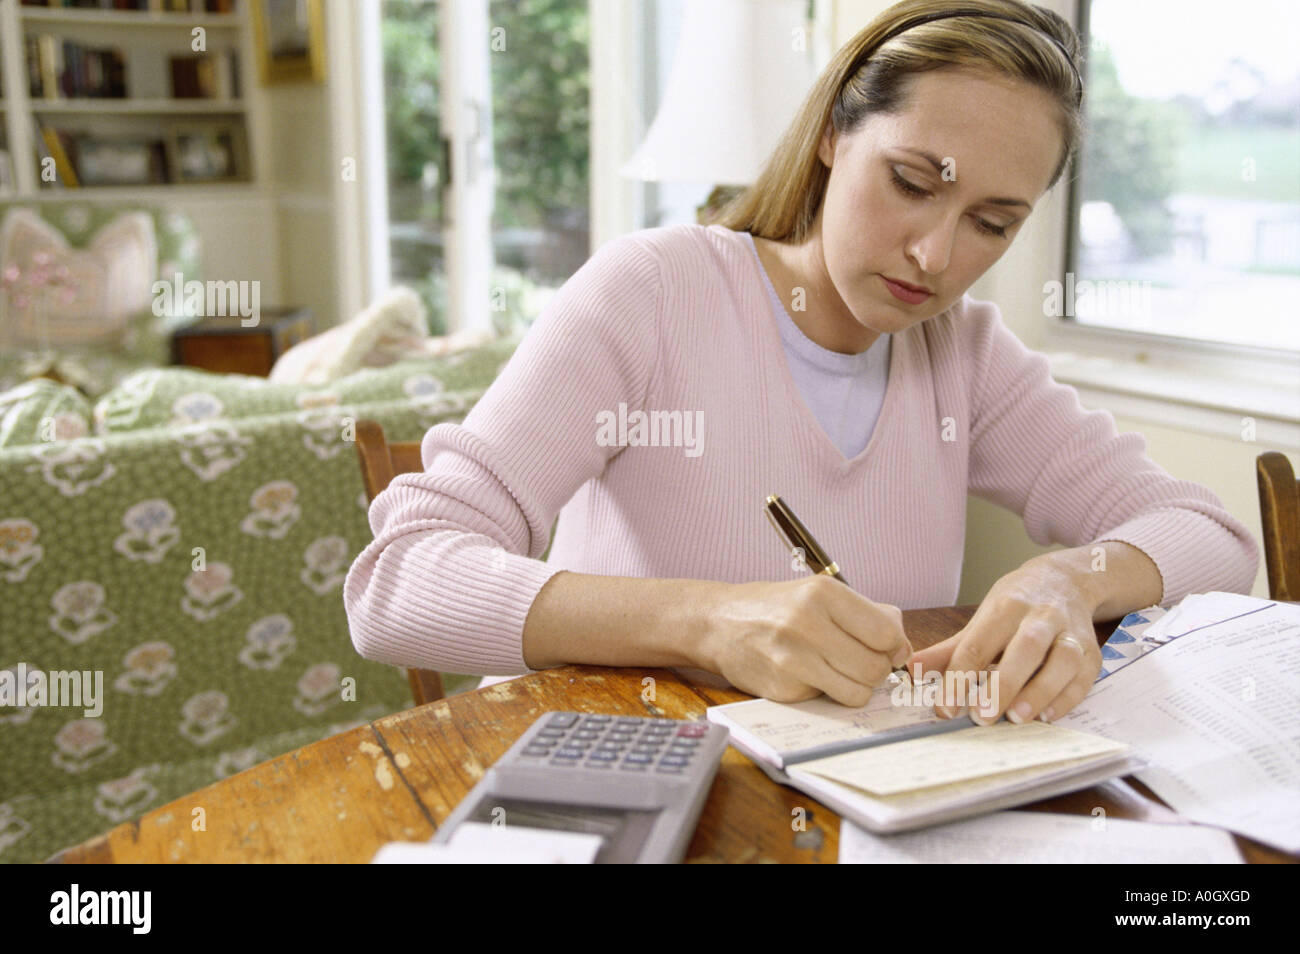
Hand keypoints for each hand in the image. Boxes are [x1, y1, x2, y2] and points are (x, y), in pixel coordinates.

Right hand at [699, 575, 912, 706]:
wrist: (719, 622)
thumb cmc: (776, 608)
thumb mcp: (819, 593)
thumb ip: (867, 614)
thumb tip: (903, 646)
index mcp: (823, 593)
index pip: (886, 632)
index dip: (893, 646)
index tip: (883, 648)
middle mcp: (807, 623)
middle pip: (875, 667)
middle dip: (875, 670)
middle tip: (858, 662)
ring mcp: (793, 658)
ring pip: (857, 692)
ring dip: (854, 686)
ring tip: (835, 670)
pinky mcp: (782, 688)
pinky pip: (826, 701)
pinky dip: (824, 692)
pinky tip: (806, 675)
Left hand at [908, 556, 1102, 724]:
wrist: (1066, 580)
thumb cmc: (1017, 604)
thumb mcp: (982, 618)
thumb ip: (950, 649)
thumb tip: (912, 671)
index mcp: (1007, 606)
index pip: (979, 643)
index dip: (960, 676)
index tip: (945, 707)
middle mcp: (1042, 616)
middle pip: (1025, 648)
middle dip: (1003, 683)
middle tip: (981, 716)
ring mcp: (1071, 633)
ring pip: (1061, 661)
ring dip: (1039, 692)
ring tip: (1016, 719)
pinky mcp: (1092, 652)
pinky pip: (1083, 677)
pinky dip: (1066, 699)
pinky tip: (1046, 716)